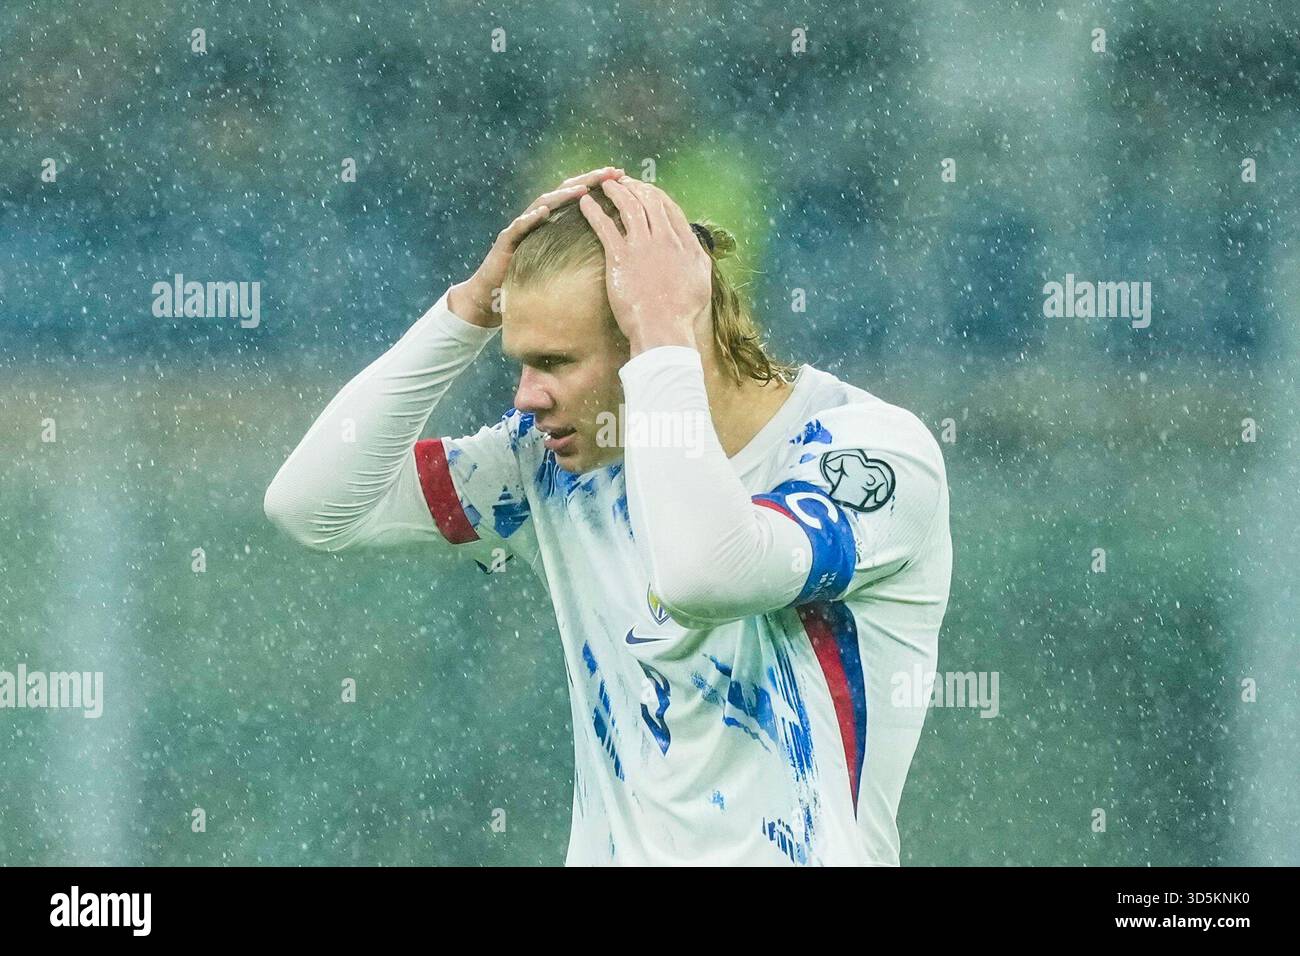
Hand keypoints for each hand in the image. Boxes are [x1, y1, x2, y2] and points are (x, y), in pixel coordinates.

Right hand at [448, 165, 625, 327]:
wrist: (495, 294)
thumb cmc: (532, 278)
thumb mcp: (562, 261)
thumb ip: (581, 248)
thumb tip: (615, 248)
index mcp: (555, 220)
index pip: (581, 195)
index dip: (600, 184)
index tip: (623, 176)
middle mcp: (539, 217)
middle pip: (565, 191)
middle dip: (588, 180)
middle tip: (610, 172)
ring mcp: (522, 225)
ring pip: (543, 203)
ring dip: (563, 195)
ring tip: (582, 190)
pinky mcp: (507, 240)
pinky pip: (519, 226)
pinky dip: (530, 218)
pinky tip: (543, 212)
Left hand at [578, 176, 712, 353]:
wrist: (662, 329)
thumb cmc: (682, 313)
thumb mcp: (701, 281)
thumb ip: (698, 257)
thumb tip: (694, 245)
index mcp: (685, 244)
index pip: (670, 208)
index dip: (655, 195)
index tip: (645, 190)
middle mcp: (665, 239)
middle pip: (649, 201)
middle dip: (635, 187)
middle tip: (622, 181)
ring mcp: (642, 247)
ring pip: (628, 207)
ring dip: (615, 191)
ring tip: (604, 184)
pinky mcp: (620, 258)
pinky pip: (604, 226)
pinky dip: (594, 211)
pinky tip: (586, 203)